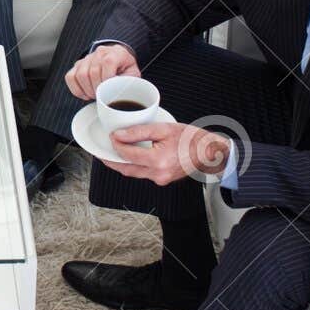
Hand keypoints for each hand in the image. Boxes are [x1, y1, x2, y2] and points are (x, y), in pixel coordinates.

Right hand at [64, 43, 140, 100]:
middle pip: (92, 72)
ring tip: (94, 95)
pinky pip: (70, 77)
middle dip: (96, 89)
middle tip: (101, 96)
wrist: (117, 58)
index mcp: (115, 53)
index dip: (107, 79)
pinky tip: (85, 93)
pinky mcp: (78, 65)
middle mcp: (99, 53)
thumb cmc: (125, 67)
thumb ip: (128, 81)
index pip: (107, 63)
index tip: (109, 89)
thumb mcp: (133, 73)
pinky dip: (76, 89)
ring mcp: (87, 58)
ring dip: (87, 90)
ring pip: (80, 75)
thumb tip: (120, 91)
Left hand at [106, 122, 231, 186]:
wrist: (208, 152)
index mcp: (158, 160)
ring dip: (120, 164)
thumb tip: (118, 135)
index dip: (115, 145)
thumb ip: (138, 131)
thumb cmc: (190, 138)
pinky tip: (129, 157)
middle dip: (111, 160)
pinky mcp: (162, 180)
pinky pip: (142, 174)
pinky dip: (133, 166)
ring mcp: (160, 180)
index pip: (127, 154)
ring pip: (133, 173)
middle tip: (100, 151)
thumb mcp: (163, 128)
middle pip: (126, 168)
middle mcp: (158, 174)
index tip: (110, 137)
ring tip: (111, 153)